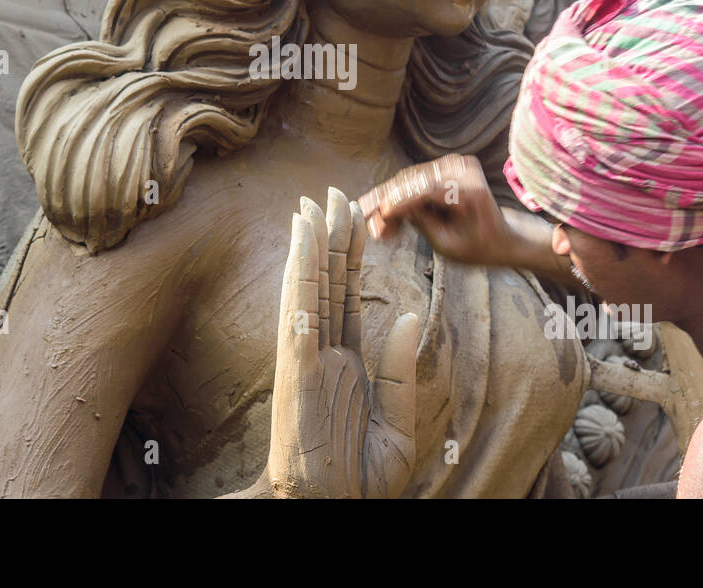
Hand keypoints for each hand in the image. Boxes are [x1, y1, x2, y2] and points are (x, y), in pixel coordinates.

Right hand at [266, 188, 418, 497]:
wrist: (332, 511)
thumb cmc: (360, 480)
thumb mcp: (397, 424)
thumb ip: (400, 370)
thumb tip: (406, 316)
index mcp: (346, 363)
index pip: (347, 295)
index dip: (349, 255)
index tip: (354, 216)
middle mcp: (322, 354)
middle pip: (327, 282)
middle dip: (328, 237)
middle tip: (331, 192)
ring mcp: (306, 363)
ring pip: (307, 292)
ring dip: (308, 249)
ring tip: (310, 208)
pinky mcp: (296, 377)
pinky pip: (298, 322)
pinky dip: (298, 285)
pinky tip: (300, 254)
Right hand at [358, 154, 521, 266]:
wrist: (500, 236)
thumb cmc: (478, 245)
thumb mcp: (449, 245)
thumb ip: (422, 224)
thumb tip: (390, 209)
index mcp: (471, 190)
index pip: (427, 191)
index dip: (400, 202)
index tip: (379, 214)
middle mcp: (463, 170)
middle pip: (413, 182)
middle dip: (387, 203)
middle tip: (370, 225)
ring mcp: (455, 164)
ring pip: (409, 179)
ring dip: (389, 200)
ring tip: (377, 228)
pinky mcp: (446, 166)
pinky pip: (415, 179)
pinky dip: (400, 196)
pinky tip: (387, 216)